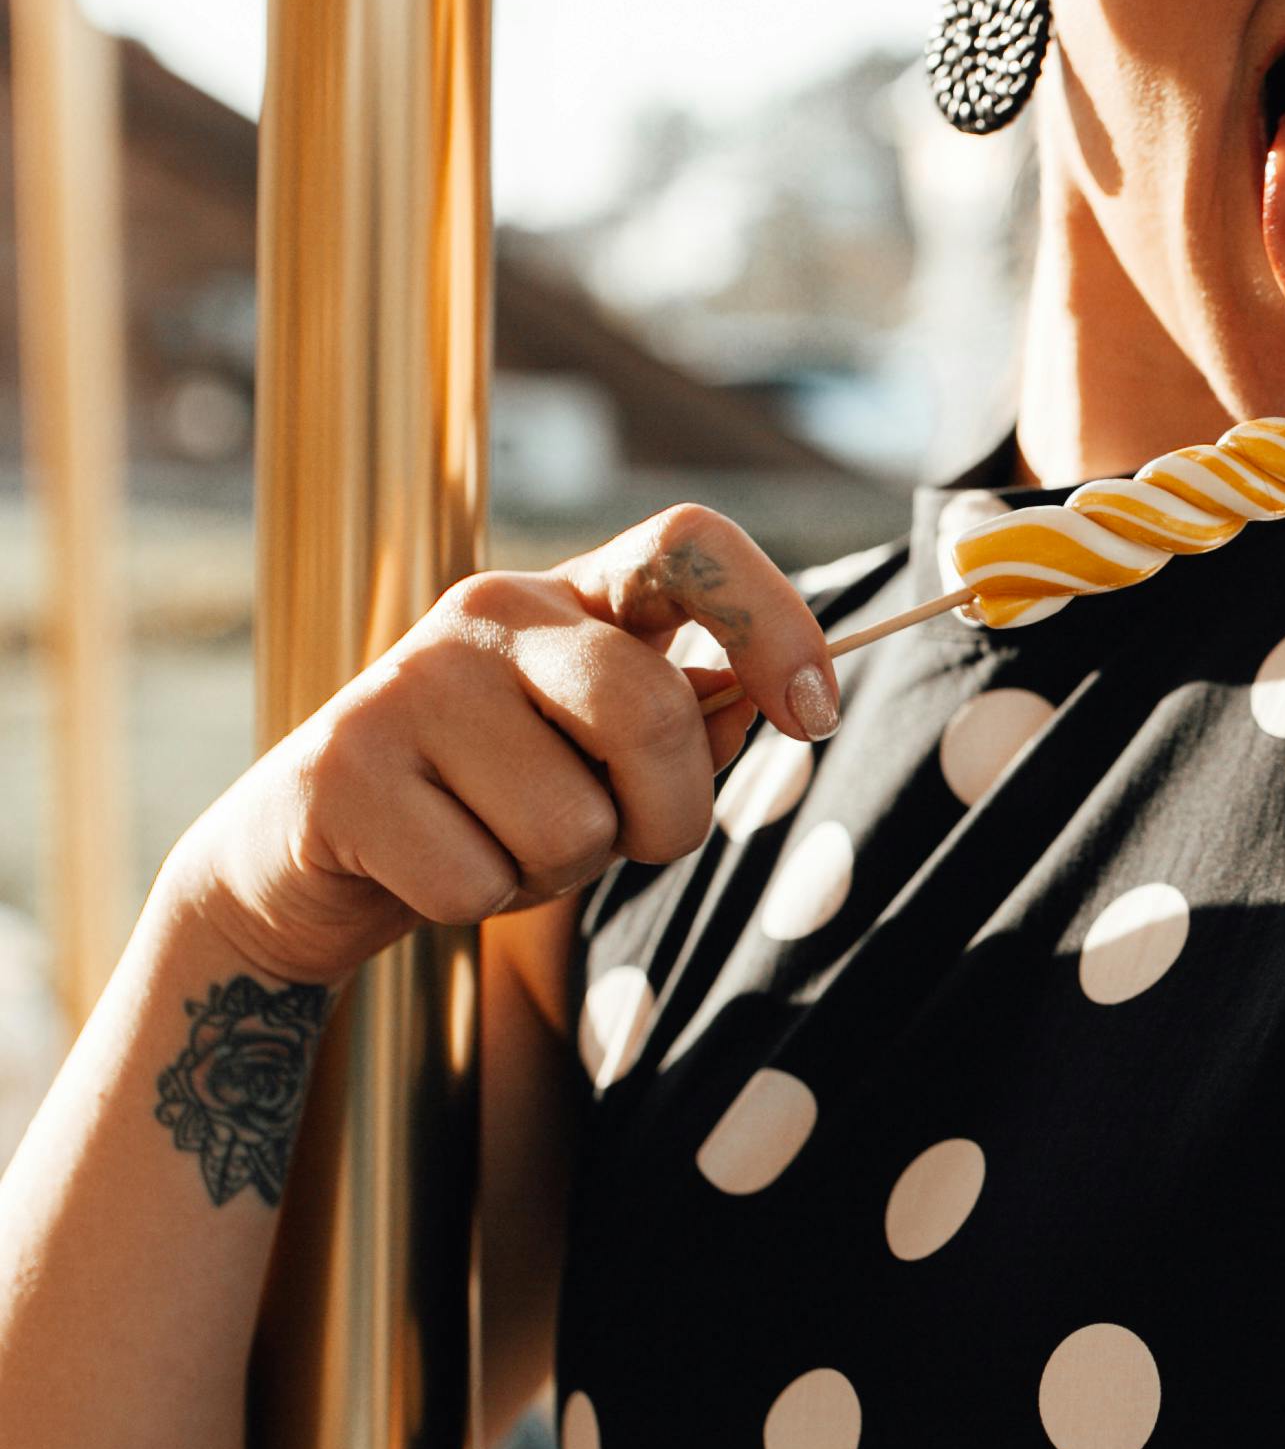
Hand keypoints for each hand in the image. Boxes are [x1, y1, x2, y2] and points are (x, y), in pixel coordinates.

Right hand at [170, 505, 840, 991]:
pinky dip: (476, 903)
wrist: (307, 855)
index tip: (813, 713)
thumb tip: (762, 705)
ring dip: (556, 871)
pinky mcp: (345, 764)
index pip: (689, 544)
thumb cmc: (488, 804)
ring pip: (570, 820)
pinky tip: (431, 867)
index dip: (773, 619)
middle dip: (666, 815)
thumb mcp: (601, 762)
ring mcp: (411, 679)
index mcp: (573, 598)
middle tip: (622, 840)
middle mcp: (493, 611)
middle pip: (647, 709)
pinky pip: (480, 881)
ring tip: (496, 843)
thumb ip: (688, 729)